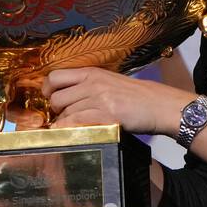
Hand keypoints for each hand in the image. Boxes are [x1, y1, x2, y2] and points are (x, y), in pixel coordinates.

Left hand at [42, 67, 189, 134]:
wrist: (159, 105)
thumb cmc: (137, 97)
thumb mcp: (110, 82)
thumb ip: (88, 86)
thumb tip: (67, 99)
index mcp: (92, 72)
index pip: (54, 76)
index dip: (47, 90)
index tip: (50, 99)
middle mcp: (92, 83)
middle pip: (55, 97)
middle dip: (55, 111)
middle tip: (63, 117)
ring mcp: (98, 99)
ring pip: (64, 113)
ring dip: (65, 123)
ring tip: (73, 127)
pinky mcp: (105, 115)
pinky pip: (75, 123)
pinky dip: (69, 130)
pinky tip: (72, 134)